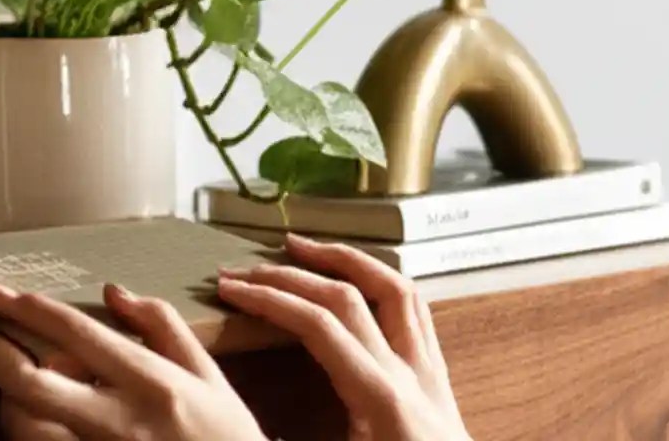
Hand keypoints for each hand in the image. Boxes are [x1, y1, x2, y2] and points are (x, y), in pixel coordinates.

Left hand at [0, 275, 264, 440]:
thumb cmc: (226, 439)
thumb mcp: (210, 377)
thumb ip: (163, 327)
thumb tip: (114, 292)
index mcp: (151, 384)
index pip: (75, 334)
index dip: (26, 309)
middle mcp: (118, 422)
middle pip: (31, 384)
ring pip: (24, 424)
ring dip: (6, 394)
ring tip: (5, 368)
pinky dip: (26, 424)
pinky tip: (28, 406)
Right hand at [218, 233, 471, 440]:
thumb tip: (244, 430)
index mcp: (382, 400)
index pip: (318, 325)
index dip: (270, 300)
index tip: (229, 290)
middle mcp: (410, 374)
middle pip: (346, 297)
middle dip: (288, 276)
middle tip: (242, 269)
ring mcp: (429, 372)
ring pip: (392, 288)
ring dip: (344, 260)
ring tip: (303, 246)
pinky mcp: (438, 380)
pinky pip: (415, 311)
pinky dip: (382, 281)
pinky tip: (358, 278)